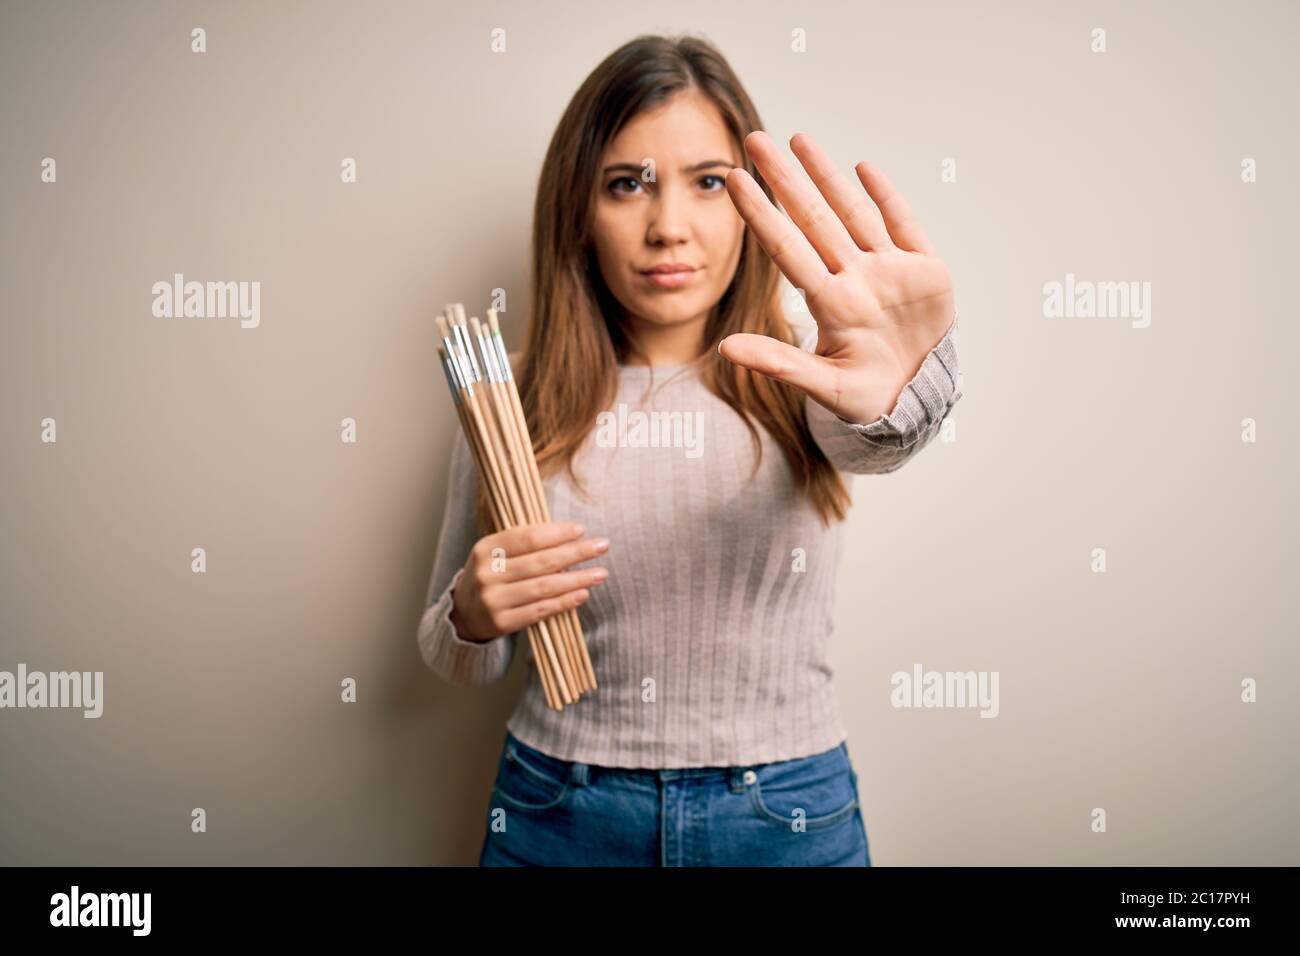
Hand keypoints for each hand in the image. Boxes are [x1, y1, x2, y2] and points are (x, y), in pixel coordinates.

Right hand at [450, 522, 610, 642]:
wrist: (463, 614)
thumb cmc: (491, 575)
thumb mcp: (496, 553)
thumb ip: (524, 543)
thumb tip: (570, 535)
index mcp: (485, 548)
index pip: (527, 537)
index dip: (557, 533)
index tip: (582, 529)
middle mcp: (487, 574)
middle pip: (540, 561)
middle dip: (576, 552)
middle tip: (602, 546)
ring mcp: (493, 600)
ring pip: (544, 587)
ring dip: (577, 579)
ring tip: (600, 573)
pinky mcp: (502, 623)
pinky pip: (540, 610)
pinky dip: (564, 602)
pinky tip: (583, 594)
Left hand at [720, 131, 954, 424]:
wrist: (915, 402)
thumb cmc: (864, 397)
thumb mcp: (823, 386)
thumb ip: (779, 364)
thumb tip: (726, 349)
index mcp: (830, 303)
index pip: (786, 248)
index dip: (762, 213)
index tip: (733, 180)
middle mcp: (854, 278)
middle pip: (813, 218)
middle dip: (784, 178)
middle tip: (754, 138)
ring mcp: (889, 271)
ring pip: (853, 212)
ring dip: (827, 176)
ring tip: (799, 141)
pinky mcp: (926, 272)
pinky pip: (904, 225)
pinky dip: (887, 197)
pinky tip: (864, 169)